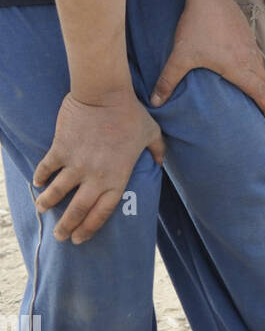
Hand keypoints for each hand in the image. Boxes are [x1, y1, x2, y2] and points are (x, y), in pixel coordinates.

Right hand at [33, 90, 163, 243]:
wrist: (105, 93)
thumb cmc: (130, 112)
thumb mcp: (151, 132)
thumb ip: (157, 150)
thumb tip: (161, 161)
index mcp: (117, 178)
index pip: (102, 213)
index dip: (90, 228)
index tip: (80, 238)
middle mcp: (95, 177)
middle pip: (77, 212)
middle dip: (66, 228)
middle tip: (60, 235)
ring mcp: (75, 164)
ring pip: (56, 194)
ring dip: (47, 204)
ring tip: (42, 208)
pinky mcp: (60, 150)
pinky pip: (46, 169)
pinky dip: (40, 178)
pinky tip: (38, 183)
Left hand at [150, 0, 264, 124]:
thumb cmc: (198, 26)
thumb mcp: (181, 56)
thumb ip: (168, 80)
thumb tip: (155, 102)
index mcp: (237, 68)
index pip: (259, 92)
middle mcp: (248, 57)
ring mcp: (249, 43)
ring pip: (262, 67)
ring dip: (264, 83)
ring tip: (260, 93)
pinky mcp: (246, 33)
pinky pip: (257, 55)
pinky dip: (257, 67)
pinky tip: (248, 67)